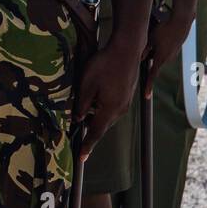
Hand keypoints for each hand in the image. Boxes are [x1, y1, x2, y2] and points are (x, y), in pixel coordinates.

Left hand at [74, 39, 141, 159]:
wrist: (127, 49)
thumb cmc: (105, 65)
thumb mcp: (87, 84)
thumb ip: (82, 104)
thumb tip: (78, 119)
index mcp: (110, 109)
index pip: (96, 133)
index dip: (88, 145)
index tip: (81, 158)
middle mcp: (120, 110)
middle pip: (103, 125)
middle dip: (91, 129)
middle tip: (78, 132)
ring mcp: (126, 102)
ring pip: (108, 116)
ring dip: (96, 117)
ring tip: (84, 109)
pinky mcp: (128, 94)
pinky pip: (113, 107)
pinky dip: (103, 108)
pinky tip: (96, 97)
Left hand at [141, 8, 194, 96]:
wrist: (181, 23)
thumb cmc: (164, 30)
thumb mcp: (150, 39)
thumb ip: (144, 50)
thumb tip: (139, 58)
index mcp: (160, 58)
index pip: (152, 75)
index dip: (148, 86)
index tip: (146, 96)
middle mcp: (167, 59)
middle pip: (154, 62)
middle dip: (150, 55)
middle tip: (149, 44)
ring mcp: (173, 54)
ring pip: (159, 55)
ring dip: (156, 48)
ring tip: (157, 36)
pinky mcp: (176, 48)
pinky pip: (165, 50)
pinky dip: (162, 45)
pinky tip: (163, 35)